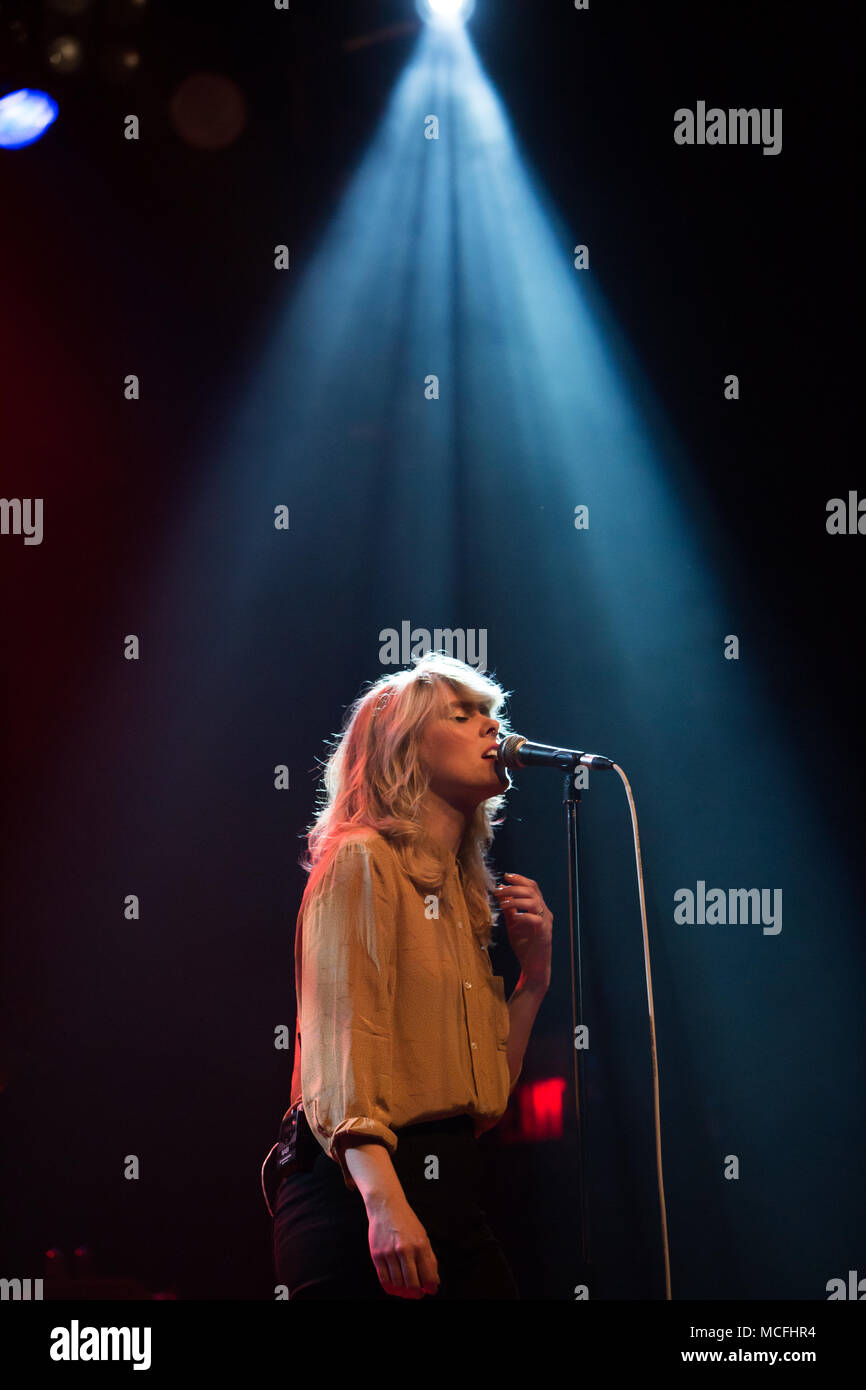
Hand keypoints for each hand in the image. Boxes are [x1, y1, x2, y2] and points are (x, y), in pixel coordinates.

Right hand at [365, 1194, 440, 1298]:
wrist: (386, 1206)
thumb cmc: (406, 1222)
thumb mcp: (423, 1236)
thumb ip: (429, 1258)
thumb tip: (433, 1281)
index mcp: (420, 1245)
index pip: (428, 1275)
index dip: (430, 1287)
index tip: (430, 1291)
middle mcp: (405, 1250)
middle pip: (412, 1283)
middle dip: (416, 1293)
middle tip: (417, 1294)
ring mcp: (390, 1253)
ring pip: (398, 1283)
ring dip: (404, 1291)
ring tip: (407, 1291)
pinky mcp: (377, 1255)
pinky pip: (384, 1279)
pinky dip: (390, 1288)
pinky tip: (395, 1288)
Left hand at [494, 873, 552, 989]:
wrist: (533, 966)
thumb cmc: (525, 945)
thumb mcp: (514, 924)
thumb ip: (510, 910)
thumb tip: (501, 894)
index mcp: (539, 908)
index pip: (533, 887)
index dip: (520, 879)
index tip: (506, 876)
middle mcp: (545, 913)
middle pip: (532, 891)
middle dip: (514, 888)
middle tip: (500, 890)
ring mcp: (545, 923)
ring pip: (535, 902)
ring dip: (517, 900)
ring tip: (503, 903)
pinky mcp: (544, 934)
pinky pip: (536, 920)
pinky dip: (523, 916)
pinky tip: (514, 917)